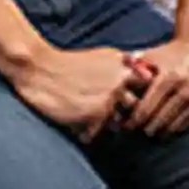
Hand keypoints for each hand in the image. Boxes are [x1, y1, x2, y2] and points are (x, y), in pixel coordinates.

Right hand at [11, 46, 147, 143]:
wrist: (39, 68)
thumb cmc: (69, 63)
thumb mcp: (103, 55)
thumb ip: (124, 66)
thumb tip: (146, 75)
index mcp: (124, 66)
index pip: (148, 88)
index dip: (142, 97)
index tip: (131, 102)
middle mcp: (121, 81)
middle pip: (137, 108)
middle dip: (126, 115)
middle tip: (107, 116)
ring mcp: (110, 98)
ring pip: (120, 123)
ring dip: (107, 125)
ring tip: (89, 120)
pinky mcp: (95, 114)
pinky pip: (99, 133)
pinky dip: (88, 133)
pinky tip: (77, 124)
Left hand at [123, 39, 188, 137]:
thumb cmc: (172, 54)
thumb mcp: (153, 55)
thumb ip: (134, 64)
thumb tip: (118, 69)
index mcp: (170, 76)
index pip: (147, 108)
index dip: (135, 120)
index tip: (128, 125)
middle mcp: (188, 88)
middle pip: (160, 120)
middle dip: (146, 128)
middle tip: (138, 131)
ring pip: (175, 126)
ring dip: (161, 130)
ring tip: (152, 130)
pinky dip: (177, 127)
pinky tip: (168, 125)